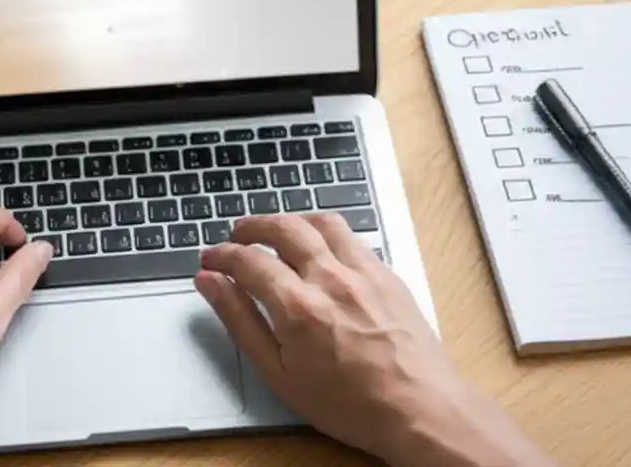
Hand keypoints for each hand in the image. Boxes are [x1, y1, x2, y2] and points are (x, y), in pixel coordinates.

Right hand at [196, 213, 551, 466]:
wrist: (420, 410)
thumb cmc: (350, 404)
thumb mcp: (278, 373)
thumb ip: (240, 321)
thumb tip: (210, 283)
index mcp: (298, 306)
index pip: (248, 260)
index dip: (221, 255)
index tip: (210, 259)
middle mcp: (331, 278)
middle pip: (283, 228)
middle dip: (253, 226)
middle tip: (237, 235)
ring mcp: (364, 271)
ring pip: (321, 222)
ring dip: (292, 220)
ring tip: (276, 231)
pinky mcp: (387, 274)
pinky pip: (351, 237)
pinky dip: (325, 233)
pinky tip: (320, 248)